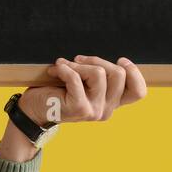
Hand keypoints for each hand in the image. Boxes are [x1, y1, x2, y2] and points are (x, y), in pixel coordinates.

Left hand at [19, 55, 147, 124]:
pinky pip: (76, 78)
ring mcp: (94, 111)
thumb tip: (116, 59)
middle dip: (97, 60)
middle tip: (77, 60)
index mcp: (111, 103)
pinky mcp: (79, 108)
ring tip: (63, 66)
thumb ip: (100, 76)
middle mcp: (106, 110)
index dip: (134, 72)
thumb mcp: (84, 83)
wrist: (33, 110)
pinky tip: (54, 70)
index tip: (119, 60)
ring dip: (78, 64)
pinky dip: (64, 68)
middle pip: (119, 74)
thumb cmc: (57, 91)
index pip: (138, 92)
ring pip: (99, 73)